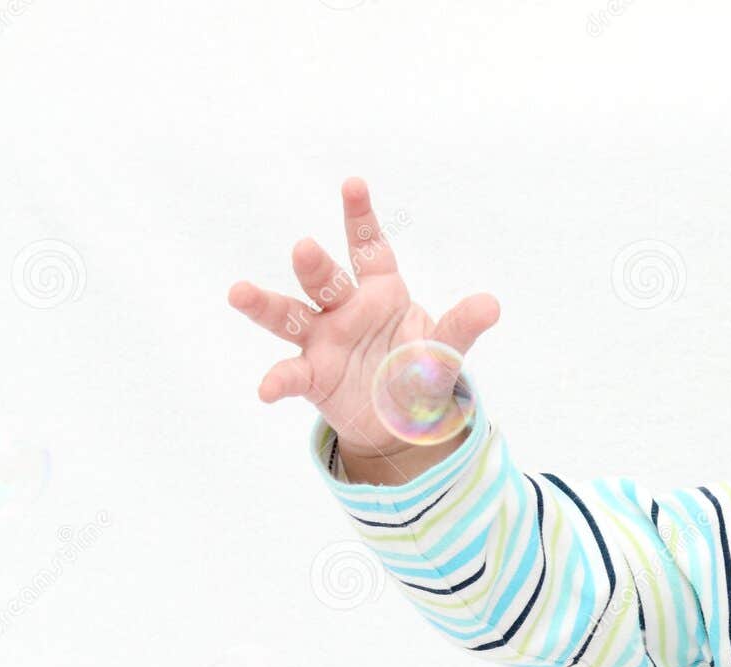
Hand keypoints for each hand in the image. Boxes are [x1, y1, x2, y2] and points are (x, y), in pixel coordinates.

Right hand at [226, 177, 499, 458]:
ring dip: (264, 304)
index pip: (368, 247)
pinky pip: (290, 374)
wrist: (402, 420)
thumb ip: (460, 328)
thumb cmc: (418, 372)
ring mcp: (322, 339)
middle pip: (325, 279)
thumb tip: (491, 304)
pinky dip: (277, 380)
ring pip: (288, 315)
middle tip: (304, 248)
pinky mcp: (311, 376)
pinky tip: (265, 390)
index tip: (354, 183)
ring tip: (239, 293)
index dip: (360, 216)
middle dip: (313, 264)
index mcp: (381, 291)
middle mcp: (344, 308)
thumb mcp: (444, 352)